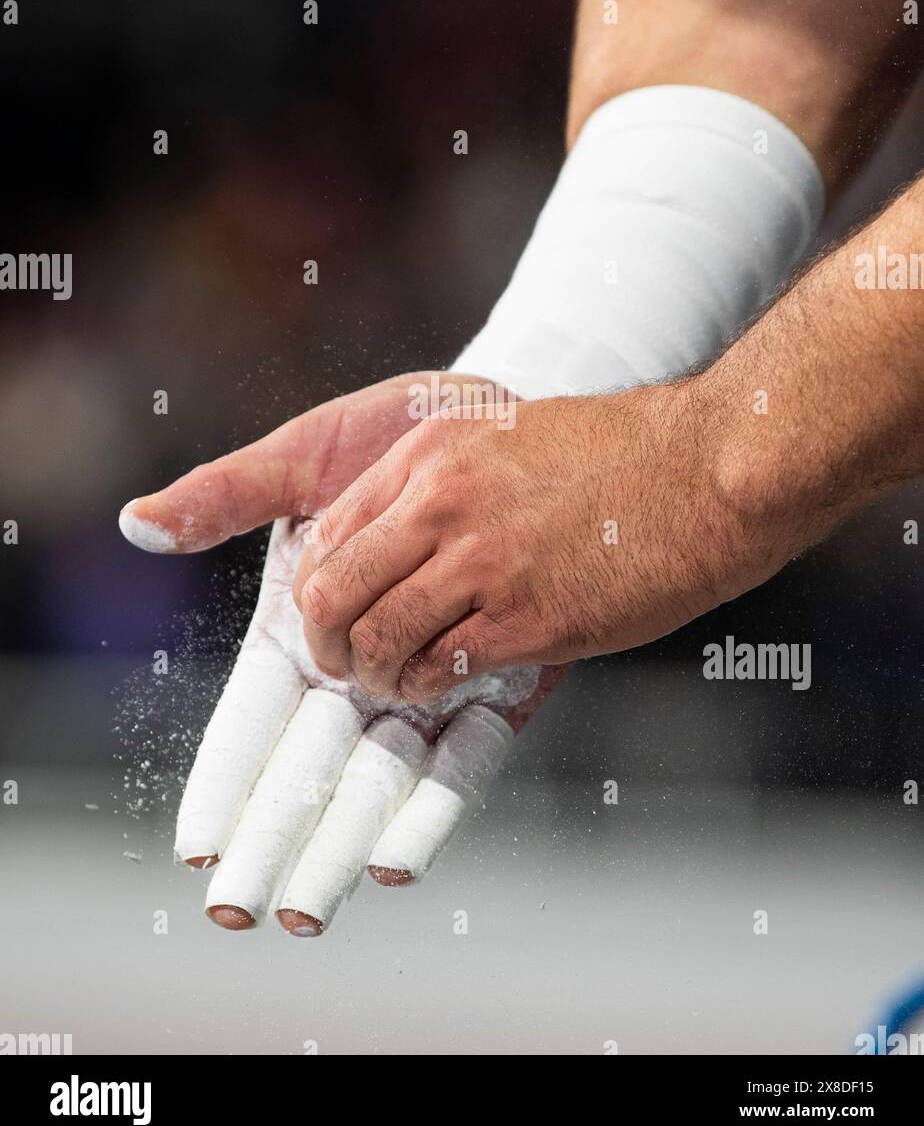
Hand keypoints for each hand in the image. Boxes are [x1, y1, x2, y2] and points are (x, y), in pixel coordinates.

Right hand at [119, 373, 564, 934]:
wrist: (508, 406)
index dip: (225, 777)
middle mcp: (362, 665)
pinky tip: (403, 857)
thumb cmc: (395, 431)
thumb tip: (139, 524)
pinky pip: (463, 754)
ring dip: (342, 841)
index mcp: (303, 621)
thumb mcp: (308, 455)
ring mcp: (429, 679)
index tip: (197, 846)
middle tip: (237, 909)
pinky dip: (433, 802)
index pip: (253, 715)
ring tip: (308, 909)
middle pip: (306, 763)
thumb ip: (231, 495)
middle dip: (273, 835)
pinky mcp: (497, 680)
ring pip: (376, 773)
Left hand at [292, 381, 769, 701]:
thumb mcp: (507, 437)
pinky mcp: (525, 620)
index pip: (327, 533)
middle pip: (330, 593)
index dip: (318, 589)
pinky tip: (444, 682)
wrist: (706, 470)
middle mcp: (441, 504)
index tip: (334, 614)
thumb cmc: (623, 456)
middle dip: (326, 643)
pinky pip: (437, 670)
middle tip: (346, 664)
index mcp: (431, 452)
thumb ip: (445, 483)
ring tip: (396, 681)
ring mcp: (481, 563)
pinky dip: (426, 688)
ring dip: (375, 676)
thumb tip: (402, 541)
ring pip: (374, 641)